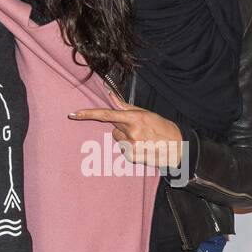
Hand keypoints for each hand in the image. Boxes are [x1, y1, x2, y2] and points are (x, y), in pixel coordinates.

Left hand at [69, 90, 185, 167]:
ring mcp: (131, 146)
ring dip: (126, 138)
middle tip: (139, 129)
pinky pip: (123, 149)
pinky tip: (143, 147)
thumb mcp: (146, 113)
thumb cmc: (162, 127)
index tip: (73, 114)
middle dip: (121, 127)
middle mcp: (131, 132)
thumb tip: (110, 95)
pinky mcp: (131, 156)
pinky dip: (130, 147)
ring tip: (143, 139)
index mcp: (135, 118)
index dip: (88, 114)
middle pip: (113, 127)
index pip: (106, 114)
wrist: (177, 148)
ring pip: (117, 138)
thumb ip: (126, 106)